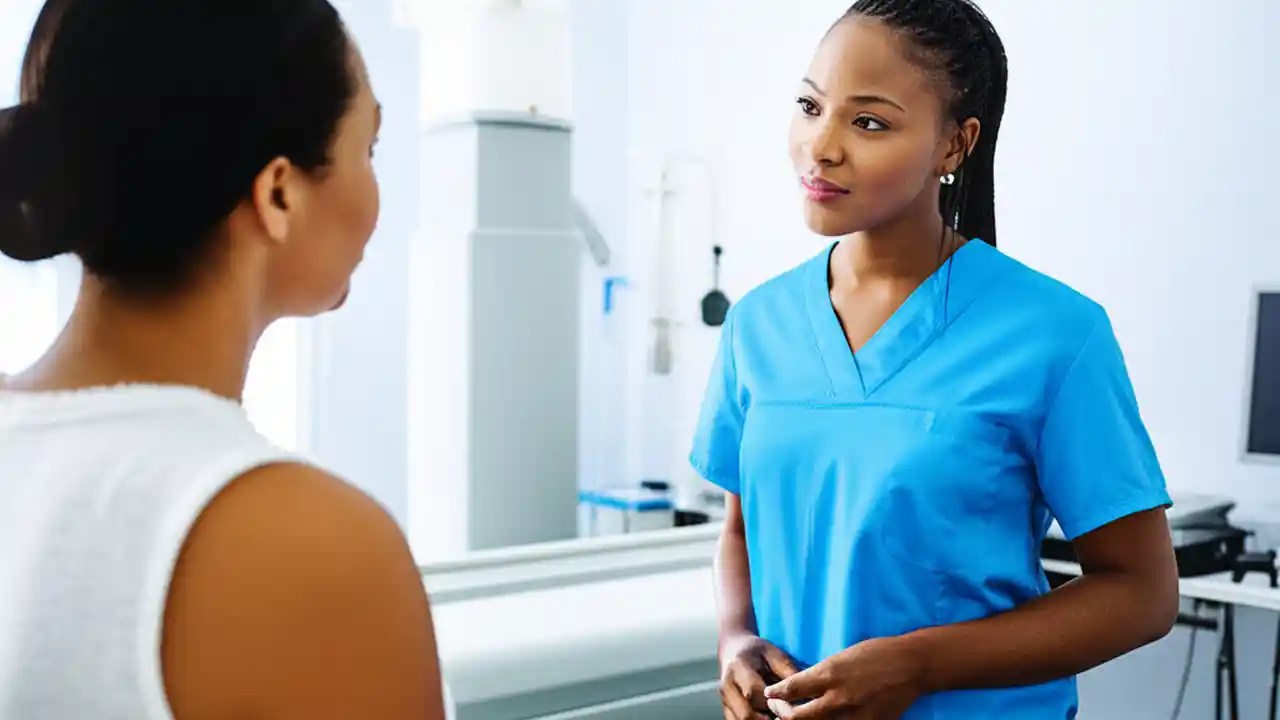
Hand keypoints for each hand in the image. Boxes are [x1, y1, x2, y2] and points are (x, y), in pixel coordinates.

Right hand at [719, 633, 800, 719]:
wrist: (732, 650)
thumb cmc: (757, 651)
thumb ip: (788, 672)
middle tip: (785, 717)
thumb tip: (805, 693)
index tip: (789, 703)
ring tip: (778, 717)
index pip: (753, 692)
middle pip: (746, 714)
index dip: (773, 703)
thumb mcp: (774, 654)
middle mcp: (726, 686)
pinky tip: (768, 718)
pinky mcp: (725, 709)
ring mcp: (724, 700)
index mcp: (738, 667)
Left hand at [763, 636, 925, 718]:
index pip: (791, 689)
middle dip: (783, 714)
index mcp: (829, 674)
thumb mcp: (842, 656)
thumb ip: (822, 673)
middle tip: (778, 709)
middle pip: (798, 717)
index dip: (776, 694)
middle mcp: (838, 697)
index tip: (770, 694)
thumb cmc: (876, 653)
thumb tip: (803, 686)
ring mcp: (853, 715)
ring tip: (796, 718)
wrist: (911, 665)